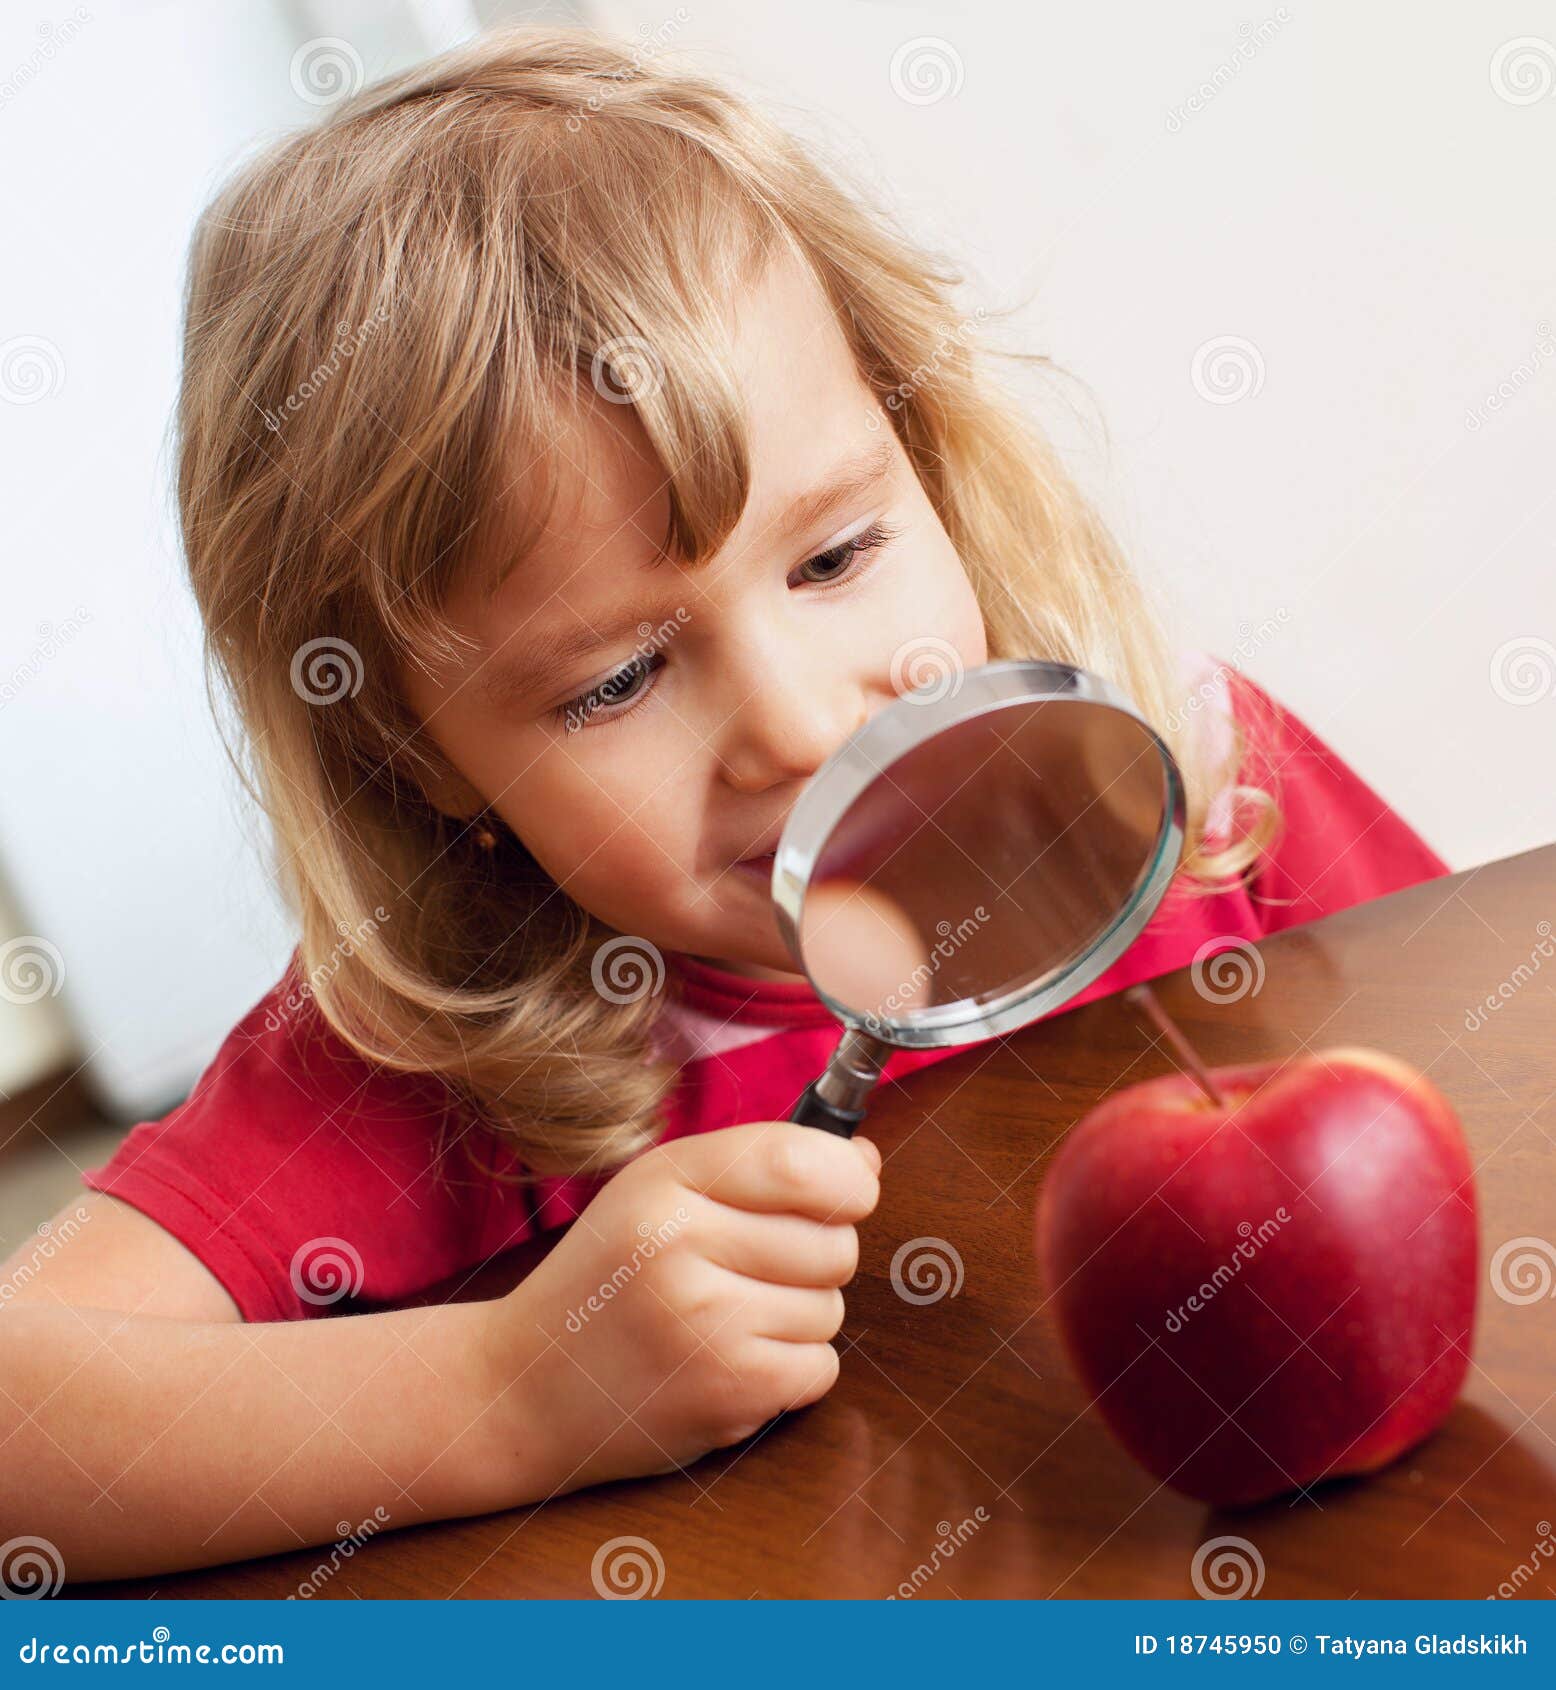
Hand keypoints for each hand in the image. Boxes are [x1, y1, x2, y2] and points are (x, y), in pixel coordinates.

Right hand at [481, 1121, 880, 1498]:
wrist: (523, 1389)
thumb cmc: (607, 1279)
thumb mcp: (658, 1191)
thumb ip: (760, 1166)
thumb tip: (864, 1162)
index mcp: (664, 1183)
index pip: (801, 1161)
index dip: (847, 1176)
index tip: (849, 1189)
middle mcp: (681, 1247)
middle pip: (834, 1241)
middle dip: (817, 1255)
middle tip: (753, 1268)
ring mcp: (705, 1325)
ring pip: (831, 1307)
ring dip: (799, 1316)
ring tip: (726, 1318)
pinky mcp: (726, 1392)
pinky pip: (821, 1367)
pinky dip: (792, 1370)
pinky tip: (731, 1361)